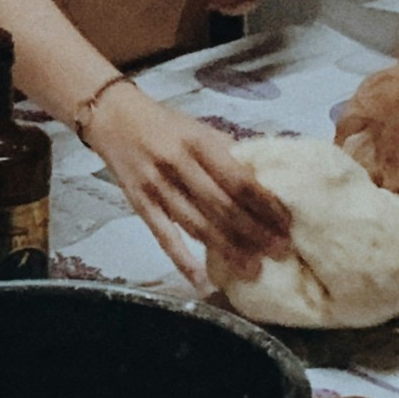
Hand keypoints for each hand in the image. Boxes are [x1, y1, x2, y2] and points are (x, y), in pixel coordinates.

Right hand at [84, 83, 291, 289]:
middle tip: (280, 252)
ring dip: (228, 249)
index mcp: (199, 142)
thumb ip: (229, 152)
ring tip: (254, 269)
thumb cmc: (164, 124)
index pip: (239, 179)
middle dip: (254, 232)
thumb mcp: (199, 128)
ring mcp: (157, 186)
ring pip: (197, 225)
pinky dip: (183, 261)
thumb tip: (267, 180)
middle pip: (222, 206)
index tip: (286, 223)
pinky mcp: (139, 204)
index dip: (265, 204)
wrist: (112, 116)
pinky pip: (164, 236)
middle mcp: (179, 164)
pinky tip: (202, 281)